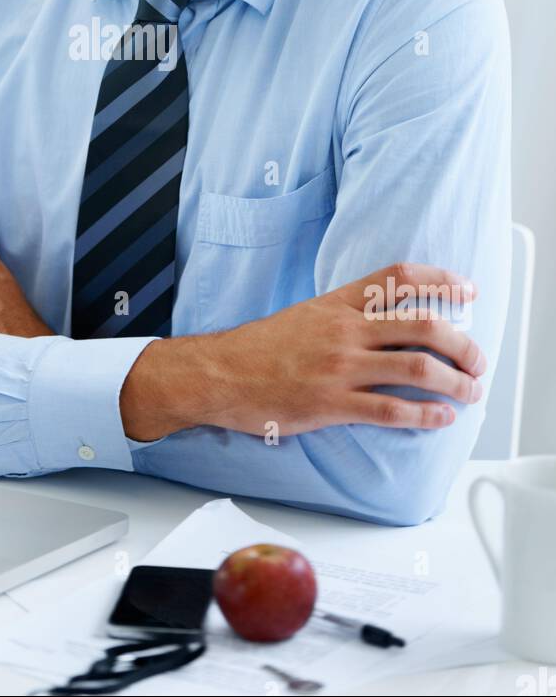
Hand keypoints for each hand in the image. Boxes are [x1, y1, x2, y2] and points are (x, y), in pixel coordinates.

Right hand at [196, 262, 486, 437]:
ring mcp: (340, 366)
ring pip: (416, 367)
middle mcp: (344, 329)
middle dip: (462, 343)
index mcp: (337, 303)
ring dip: (455, 381)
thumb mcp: (305, 314)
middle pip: (422, 325)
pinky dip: (425, 414)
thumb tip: (386, 319)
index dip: (441, 280)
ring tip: (470, 390)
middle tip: (478, 358)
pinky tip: (441, 417)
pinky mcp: (332, 403)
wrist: (219, 374)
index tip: (468, 290)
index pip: (399, 278)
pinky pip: (391, 409)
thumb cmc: (259, 347)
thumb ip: (345, 314)